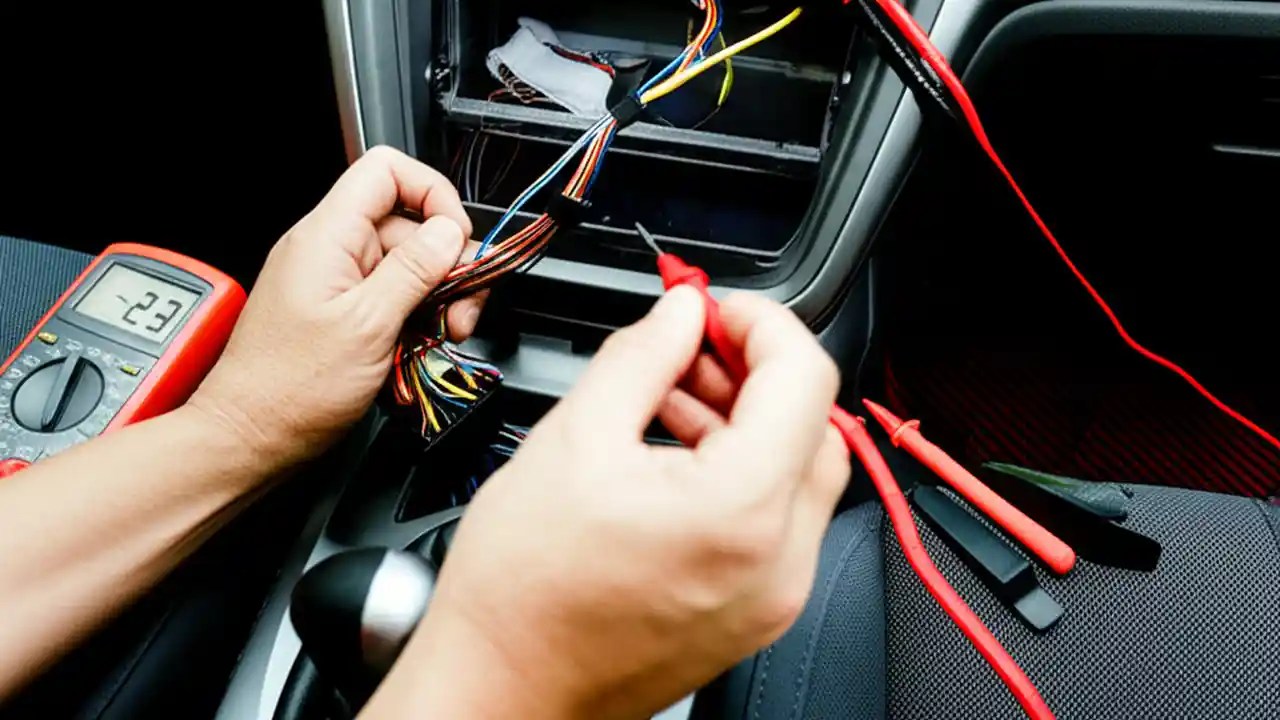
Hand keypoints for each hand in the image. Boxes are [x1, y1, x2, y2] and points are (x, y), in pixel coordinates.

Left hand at [189, 146, 484, 466]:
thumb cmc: (288, 390)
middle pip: (409, 224)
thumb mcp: (369, 325)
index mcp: (327, 236)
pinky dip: (414, 319)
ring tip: (441, 335)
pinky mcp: (340, 311)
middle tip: (459, 309)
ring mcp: (334, 280)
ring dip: (436, 298)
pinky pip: (392, 297)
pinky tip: (416, 347)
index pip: (387, 171)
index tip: (456, 239)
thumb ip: (414, 270)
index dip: (432, 195)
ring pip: (407, 265)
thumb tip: (448, 231)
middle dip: (445, 264)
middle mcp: (328, 249)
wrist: (249, 438)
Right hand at [366, 289, 850, 719]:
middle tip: (689, 345)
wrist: (501, 690)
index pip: (804, 376)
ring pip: (796, 472)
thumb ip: (643, 355)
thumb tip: (682, 311)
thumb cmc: (521, 593)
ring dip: (745, 418)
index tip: (713, 307)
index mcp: (741, 509)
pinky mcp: (753, 612)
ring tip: (666, 398)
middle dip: (753, 369)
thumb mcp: (574, 437)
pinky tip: (673, 454)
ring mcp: (773, 594)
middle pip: (813, 424)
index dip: (761, 321)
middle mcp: (778, 560)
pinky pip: (773, 520)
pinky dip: (738, 472)